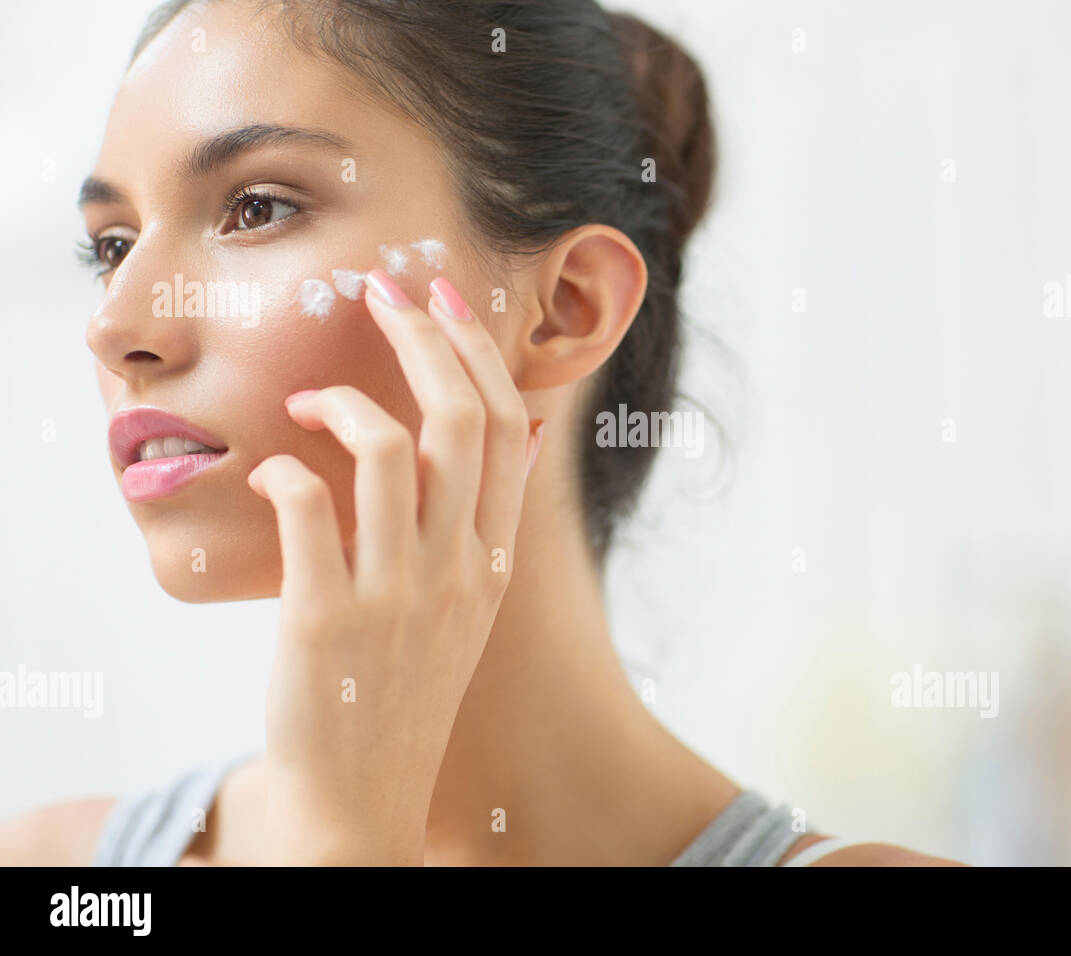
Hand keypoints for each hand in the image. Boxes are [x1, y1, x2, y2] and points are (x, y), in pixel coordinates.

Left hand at [247, 271, 542, 864]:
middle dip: (421, 337)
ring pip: (390, 451)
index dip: (476, 350)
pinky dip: (287, 470)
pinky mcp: (327, 617)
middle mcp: (458, 568)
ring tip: (309, 399)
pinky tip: (274, 470)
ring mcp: (397, 593)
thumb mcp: (475, 600)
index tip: (444, 299)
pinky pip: (310, 508)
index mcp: (495, 558)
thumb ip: (498, 514)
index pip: (506, 427)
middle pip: (458, 420)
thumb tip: (531, 429)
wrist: (362, 792)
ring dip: (345, 401)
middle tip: (385, 292)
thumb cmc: (407, 683)